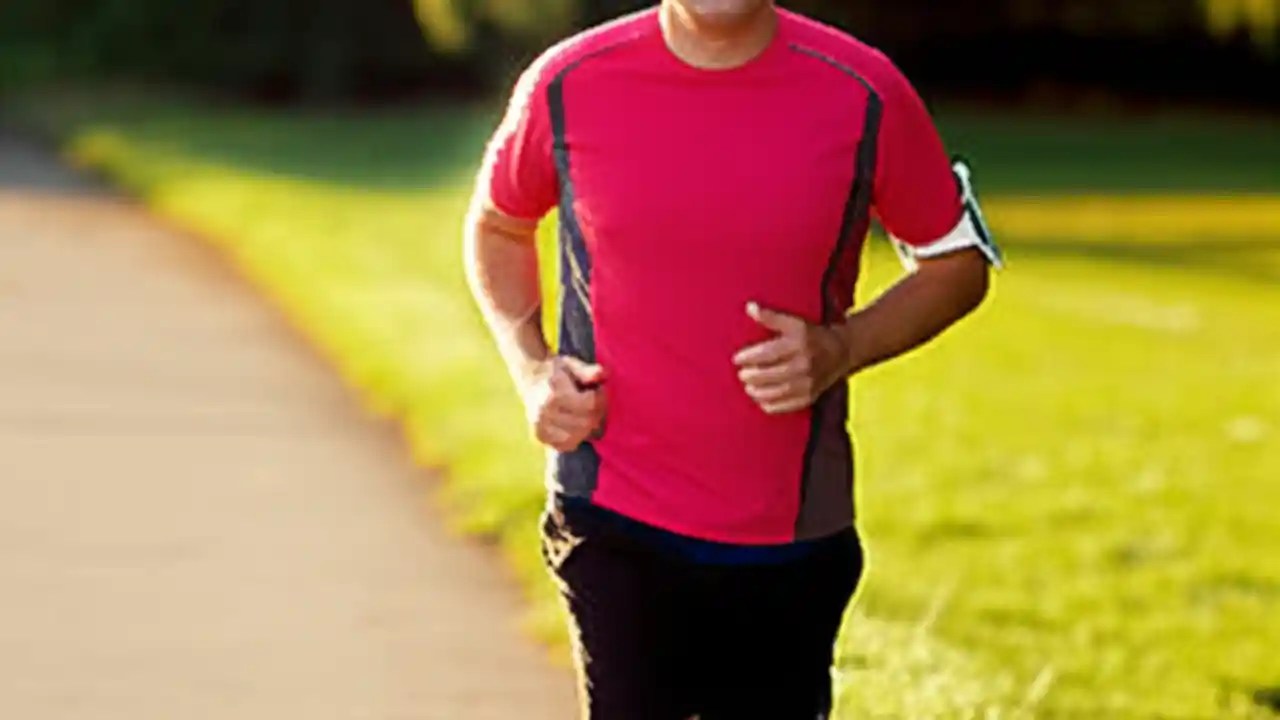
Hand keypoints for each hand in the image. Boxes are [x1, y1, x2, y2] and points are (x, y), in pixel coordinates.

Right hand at [522, 356, 607, 450]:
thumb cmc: (556, 370)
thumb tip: (603, 374)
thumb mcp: (572, 364)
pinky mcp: (539, 436)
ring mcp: (540, 427)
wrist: (531, 377)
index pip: (590, 406)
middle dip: (597, 414)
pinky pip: (565, 445)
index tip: (599, 390)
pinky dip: (575, 438)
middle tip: (596, 404)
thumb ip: (587, 370)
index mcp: (554, 394)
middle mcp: (545, 413)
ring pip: (577, 437)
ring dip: (588, 428)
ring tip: (586, 414)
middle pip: (585, 423)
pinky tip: (576, 427)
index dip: (600, 398)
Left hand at [733, 302, 852, 414]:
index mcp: (799, 343)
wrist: (840, 352)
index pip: (768, 353)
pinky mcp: (811, 396)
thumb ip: (771, 316)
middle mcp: (804, 364)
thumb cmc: (812, 336)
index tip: (737, 359)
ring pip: (777, 392)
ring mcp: (809, 383)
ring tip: (748, 387)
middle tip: (741, 374)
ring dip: (758, 392)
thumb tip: (749, 307)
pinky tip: (761, 399)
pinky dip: (771, 405)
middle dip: (751, 376)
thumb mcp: (794, 322)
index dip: (749, 357)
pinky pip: (787, 406)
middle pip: (771, 375)